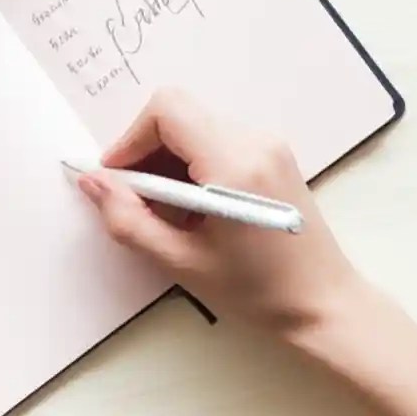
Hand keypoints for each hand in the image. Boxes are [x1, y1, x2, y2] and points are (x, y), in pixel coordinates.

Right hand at [76, 89, 359, 332]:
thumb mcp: (182, 262)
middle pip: (179, 115)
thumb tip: (92, 182)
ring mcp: (269, 144)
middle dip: (147, 151)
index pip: (167, 110)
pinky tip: (194, 209)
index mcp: (234, 163)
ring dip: (169, 161)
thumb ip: (128, 219)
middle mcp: (255, 140)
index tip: (118, 179)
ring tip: (169, 213)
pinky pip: (216, 141)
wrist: (324, 305)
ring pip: (196, 127)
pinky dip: (192, 165)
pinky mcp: (273, 155)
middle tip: (137, 200)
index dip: (131, 139)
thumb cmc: (258, 291)